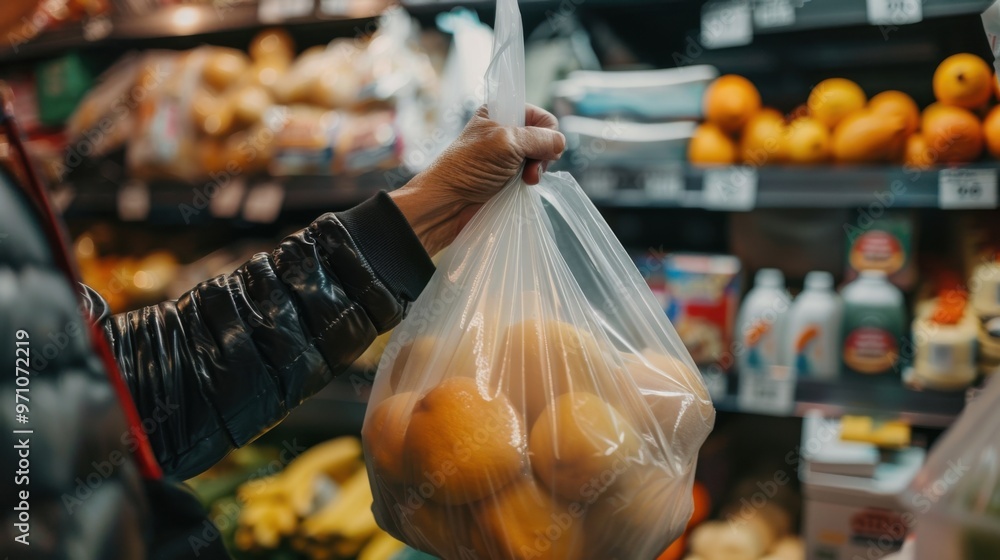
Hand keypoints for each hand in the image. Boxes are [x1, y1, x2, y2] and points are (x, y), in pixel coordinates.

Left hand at [389, 105, 564, 254]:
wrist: (447, 202)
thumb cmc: (469, 167)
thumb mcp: (507, 142)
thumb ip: (540, 138)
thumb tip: (560, 144)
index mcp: (499, 112)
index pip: (539, 116)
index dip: (545, 132)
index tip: (537, 150)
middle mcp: (504, 131)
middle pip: (543, 138)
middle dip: (542, 155)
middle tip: (530, 170)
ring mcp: (506, 156)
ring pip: (539, 158)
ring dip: (537, 170)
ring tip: (525, 180)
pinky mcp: (506, 177)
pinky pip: (531, 175)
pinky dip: (530, 181)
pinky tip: (522, 187)